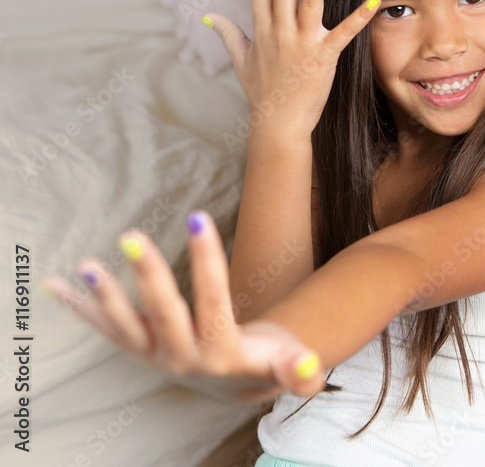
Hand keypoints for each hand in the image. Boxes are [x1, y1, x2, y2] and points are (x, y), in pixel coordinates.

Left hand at [42, 212, 326, 402]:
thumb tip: (312, 366)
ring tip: (83, 267)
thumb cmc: (261, 360)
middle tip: (130, 235)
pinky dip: (80, 307)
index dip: (205, 262)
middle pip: (162, 312)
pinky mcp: (135, 347)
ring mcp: (152, 354)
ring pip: (124, 326)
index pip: (212, 302)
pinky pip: (105, 327)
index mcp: (219, 353)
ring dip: (102, 298)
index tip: (198, 219)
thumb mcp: (283, 363)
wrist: (227, 383)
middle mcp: (180, 356)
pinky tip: (54, 283)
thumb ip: (297, 369)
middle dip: (147, 274)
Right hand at [204, 0, 379, 138]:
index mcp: (262, 31)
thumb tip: (209, 16)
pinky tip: (373, 0)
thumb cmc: (262, 94)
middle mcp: (280, 32)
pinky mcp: (323, 56)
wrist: (278, 123)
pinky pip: (343, 32)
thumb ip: (228, 35)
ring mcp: (301, 42)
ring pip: (308, 0)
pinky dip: (359, 16)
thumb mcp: (241, 62)